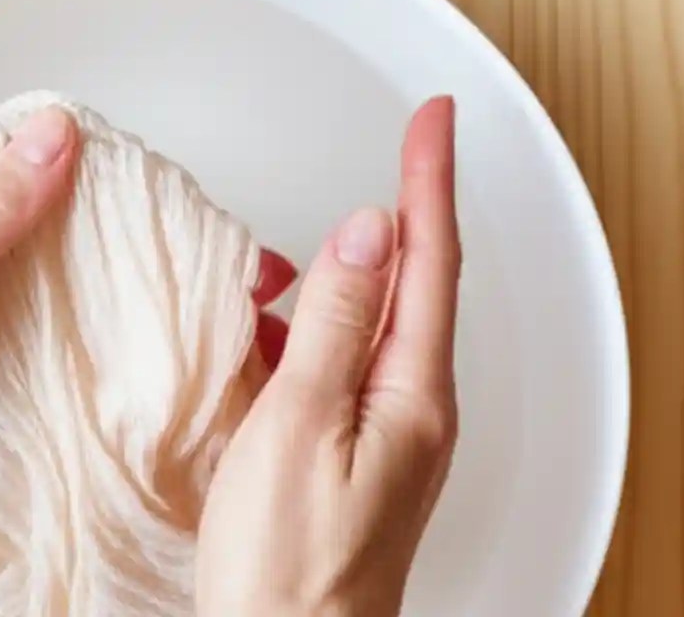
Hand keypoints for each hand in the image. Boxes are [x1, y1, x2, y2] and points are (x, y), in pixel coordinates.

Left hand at [0, 108, 81, 616]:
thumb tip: (53, 133)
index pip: (8, 160)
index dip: (69, 179)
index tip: (126, 208)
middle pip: (15, 225)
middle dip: (65, 251)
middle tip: (122, 277)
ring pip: (8, 289)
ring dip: (46, 309)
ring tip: (99, 324)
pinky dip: (22, 355)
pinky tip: (54, 368)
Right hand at [197, 97, 460, 616]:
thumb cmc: (288, 566)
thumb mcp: (299, 424)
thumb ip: (334, 323)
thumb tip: (366, 234)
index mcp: (411, 394)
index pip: (430, 259)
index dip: (429, 179)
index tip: (432, 118)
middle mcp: (411, 409)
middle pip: (402, 288)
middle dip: (364, 233)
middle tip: (321, 198)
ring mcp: (384, 433)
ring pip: (357, 328)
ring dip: (312, 291)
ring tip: (254, 284)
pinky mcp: (351, 454)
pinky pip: (332, 369)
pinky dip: (293, 340)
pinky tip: (251, 346)